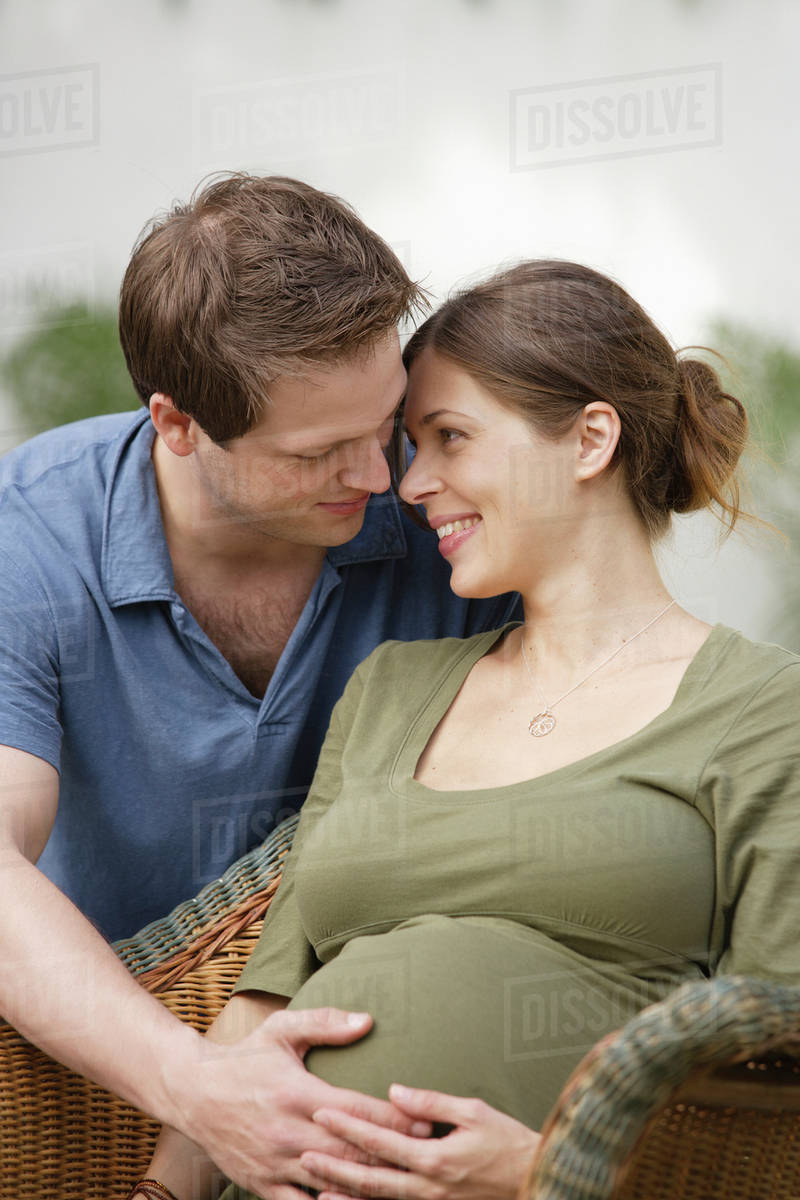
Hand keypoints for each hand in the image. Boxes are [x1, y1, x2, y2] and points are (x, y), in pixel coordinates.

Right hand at [177, 1009, 431, 1199]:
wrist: (192, 1091)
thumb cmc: (244, 1057)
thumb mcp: (282, 1030)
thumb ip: (325, 1024)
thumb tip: (367, 1020)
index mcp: (298, 1093)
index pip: (357, 1110)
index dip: (394, 1118)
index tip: (424, 1121)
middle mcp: (289, 1132)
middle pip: (351, 1151)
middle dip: (391, 1154)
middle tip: (426, 1156)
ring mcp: (275, 1163)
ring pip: (331, 1183)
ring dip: (366, 1184)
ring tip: (402, 1184)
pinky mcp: (262, 1185)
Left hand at [301, 1084, 541, 1199]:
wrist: (536, 1181)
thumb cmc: (508, 1142)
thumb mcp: (474, 1112)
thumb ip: (431, 1102)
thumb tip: (394, 1091)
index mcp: (435, 1157)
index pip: (380, 1139)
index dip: (349, 1126)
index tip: (322, 1112)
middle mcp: (427, 1186)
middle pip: (370, 1177)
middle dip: (334, 1165)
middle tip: (303, 1152)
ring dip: (344, 1192)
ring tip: (313, 1183)